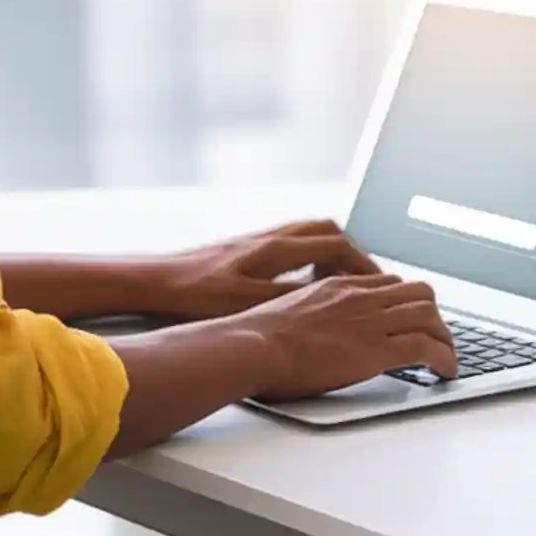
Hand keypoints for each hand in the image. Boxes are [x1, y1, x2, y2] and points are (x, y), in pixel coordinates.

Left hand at [156, 220, 380, 320]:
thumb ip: (292, 298)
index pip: (337, 245)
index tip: (378, 283)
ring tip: (345, 280)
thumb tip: (328, 298)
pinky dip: (312, 258)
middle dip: (355, 255)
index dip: (363, 264)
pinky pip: (295, 243)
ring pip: (312, 234)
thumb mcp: (248, 303)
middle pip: (330, 233)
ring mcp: (260, 240)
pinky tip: (307, 281)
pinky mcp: (249, 248)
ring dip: (335, 253)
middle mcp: (273, 236)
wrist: (157, 280)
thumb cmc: (195, 293)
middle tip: (370, 279)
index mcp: (277, 248)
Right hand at [231, 274, 457, 401]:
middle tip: (436, 336)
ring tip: (448, 357)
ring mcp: (369, 321)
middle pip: (417, 291)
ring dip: (445, 337)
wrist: (249, 346)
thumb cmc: (254, 338)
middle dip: (433, 314)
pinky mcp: (375, 349)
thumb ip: (307, 316)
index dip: (404, 301)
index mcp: (337, 286)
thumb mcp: (286, 312)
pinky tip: (446, 372)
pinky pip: (425, 347)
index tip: (408, 317)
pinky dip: (444, 358)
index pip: (387, 283)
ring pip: (429, 314)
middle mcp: (359, 297)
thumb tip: (306, 333)